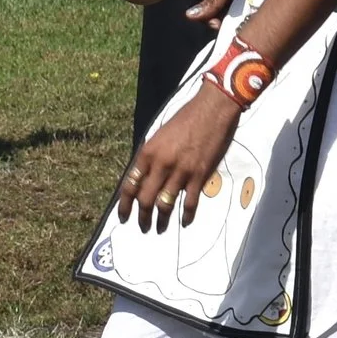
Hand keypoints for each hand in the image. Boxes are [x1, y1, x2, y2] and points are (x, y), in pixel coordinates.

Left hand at [116, 82, 240, 231]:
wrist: (213, 108)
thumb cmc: (186, 118)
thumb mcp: (160, 135)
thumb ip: (151, 156)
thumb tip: (144, 177)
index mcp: (148, 152)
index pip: (130, 185)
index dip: (125, 204)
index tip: (124, 217)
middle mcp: (161, 163)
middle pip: (146, 199)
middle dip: (142, 217)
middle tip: (143, 227)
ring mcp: (180, 170)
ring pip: (165, 204)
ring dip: (161, 220)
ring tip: (160, 228)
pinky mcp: (199, 174)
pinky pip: (190, 202)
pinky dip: (186, 215)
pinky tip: (185, 222)